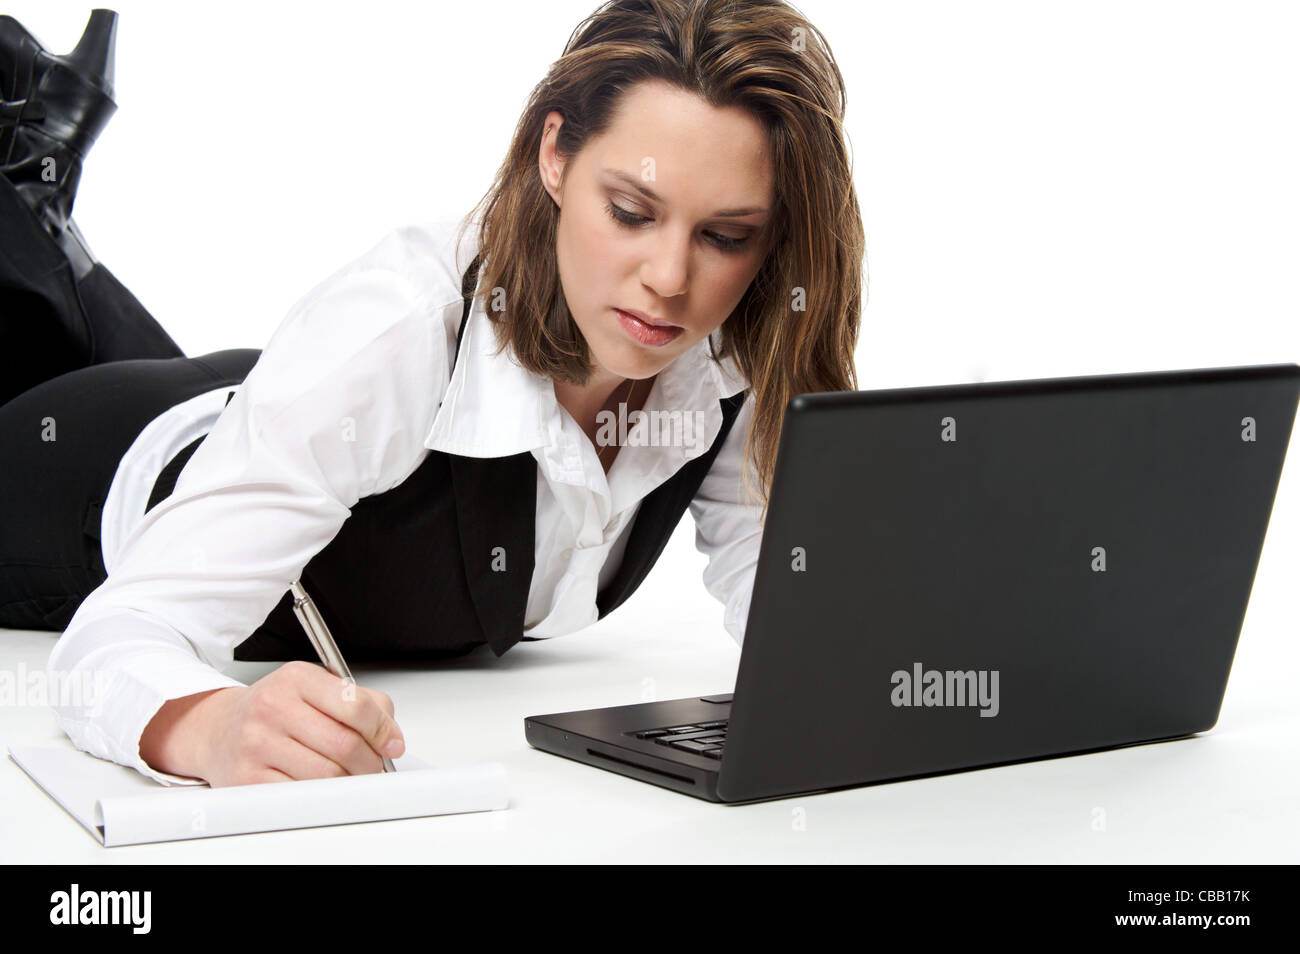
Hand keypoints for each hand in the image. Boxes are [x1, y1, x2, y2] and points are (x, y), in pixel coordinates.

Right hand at [139, 660, 404, 786]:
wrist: (219, 729)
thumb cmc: (276, 710)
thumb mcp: (318, 689)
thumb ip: (365, 704)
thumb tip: (392, 738)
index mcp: (296, 679)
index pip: (354, 705)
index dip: (382, 730)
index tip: (392, 745)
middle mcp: (272, 707)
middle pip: (344, 745)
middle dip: (370, 762)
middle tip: (375, 766)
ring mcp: (256, 744)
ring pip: (326, 774)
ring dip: (349, 781)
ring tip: (350, 775)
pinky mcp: (247, 779)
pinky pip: (302, 795)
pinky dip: (322, 796)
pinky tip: (322, 786)